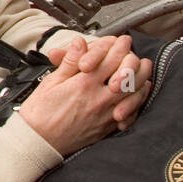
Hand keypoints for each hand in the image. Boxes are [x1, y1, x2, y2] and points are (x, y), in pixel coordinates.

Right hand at [20, 35, 152, 155]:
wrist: (39, 141)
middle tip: (133, 51)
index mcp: (83, 85)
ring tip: (143, 67)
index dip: (118, 47)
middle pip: (128, 75)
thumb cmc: (40, 114)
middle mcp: (98, 99)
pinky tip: (139, 92)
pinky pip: (131, 112)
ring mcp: (106, 114)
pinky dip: (138, 100)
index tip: (121, 40)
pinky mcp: (107, 127)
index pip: (110, 60)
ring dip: (142, 78)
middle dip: (133, 59)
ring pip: (134, 93)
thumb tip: (80, 44)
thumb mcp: (50, 82)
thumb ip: (69, 62)